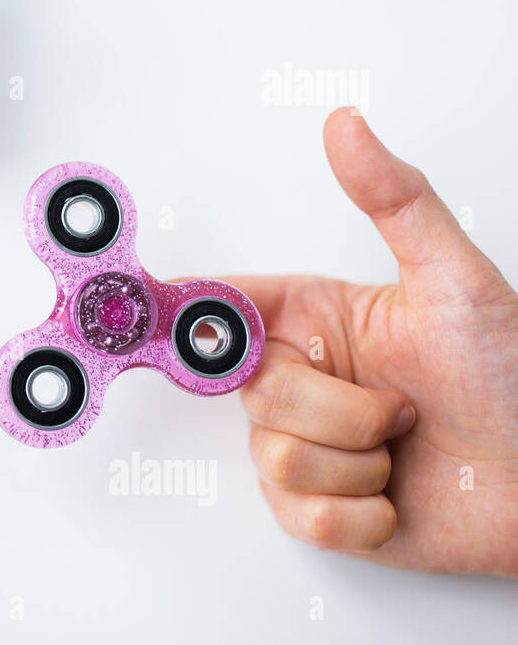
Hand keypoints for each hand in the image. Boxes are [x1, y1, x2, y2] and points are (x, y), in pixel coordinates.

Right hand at [227, 108, 517, 576]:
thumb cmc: (516, 381)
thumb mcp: (455, 280)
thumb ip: (394, 199)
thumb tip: (347, 128)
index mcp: (318, 320)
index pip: (226, 309)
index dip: (190, 316)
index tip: (163, 313)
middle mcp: (306, 381)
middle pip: (256, 395)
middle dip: (342, 411)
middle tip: (398, 404)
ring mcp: (311, 446)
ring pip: (276, 458)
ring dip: (360, 464)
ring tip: (403, 449)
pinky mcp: (321, 509)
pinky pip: (301, 516)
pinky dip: (362, 516)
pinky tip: (396, 495)